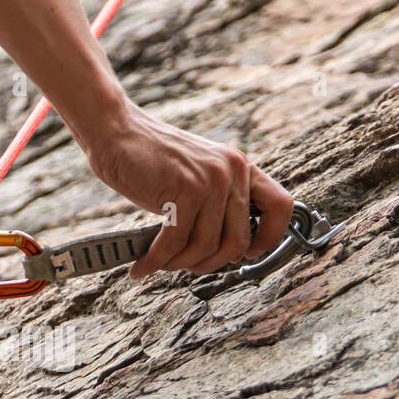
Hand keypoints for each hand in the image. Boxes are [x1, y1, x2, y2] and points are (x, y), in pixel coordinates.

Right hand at [82, 103, 294, 279]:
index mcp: (241, 168)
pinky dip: (156, 260)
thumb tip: (231, 251)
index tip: (248, 255)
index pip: (281, 206)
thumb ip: (217, 206)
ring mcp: (210, 180)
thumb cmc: (151, 161)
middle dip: (210, 264)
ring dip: (180, 264)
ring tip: (160, 263)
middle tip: (187, 266)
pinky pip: (176, 242)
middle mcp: (232, 171)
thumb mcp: (197, 178)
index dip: (270, 238)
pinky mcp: (185, 189)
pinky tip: (143, 265)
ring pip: (206, 247)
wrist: (118, 133)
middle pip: (238, 242)